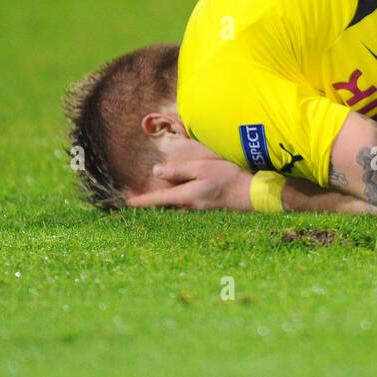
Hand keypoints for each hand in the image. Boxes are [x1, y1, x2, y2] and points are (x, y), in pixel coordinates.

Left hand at [125, 159, 254, 210]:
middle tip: (131, 198)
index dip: (139, 200)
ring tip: (149, 195)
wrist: (252, 194)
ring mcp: (198, 208)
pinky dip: (175, 198)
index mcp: (184, 196)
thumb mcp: (202, 168)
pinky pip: (185, 202)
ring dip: (161, 200)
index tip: (124, 203)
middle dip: (148, 200)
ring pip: (174, 204)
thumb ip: (179, 169)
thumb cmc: (228, 179)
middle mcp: (188, 206)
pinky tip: (176, 192)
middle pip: (163, 204)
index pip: (156, 199)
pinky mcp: (206, 206)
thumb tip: (156, 171)